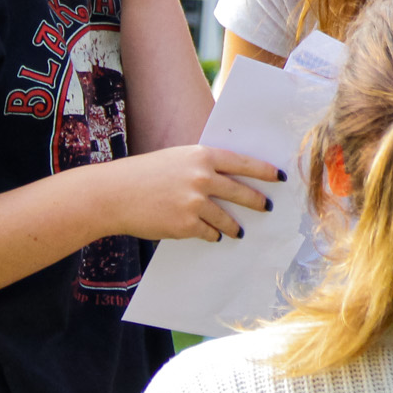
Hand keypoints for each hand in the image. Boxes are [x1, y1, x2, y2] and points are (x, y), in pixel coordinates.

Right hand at [91, 145, 280, 242]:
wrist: (113, 195)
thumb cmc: (143, 175)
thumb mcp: (176, 160)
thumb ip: (202, 166)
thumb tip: (231, 180)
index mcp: (201, 156)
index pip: (242, 163)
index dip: (264, 171)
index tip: (278, 177)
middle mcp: (202, 177)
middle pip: (241, 192)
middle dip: (257, 202)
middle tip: (266, 207)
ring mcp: (195, 202)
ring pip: (227, 218)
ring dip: (235, 226)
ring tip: (240, 230)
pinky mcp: (186, 224)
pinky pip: (209, 233)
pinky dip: (213, 235)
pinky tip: (214, 236)